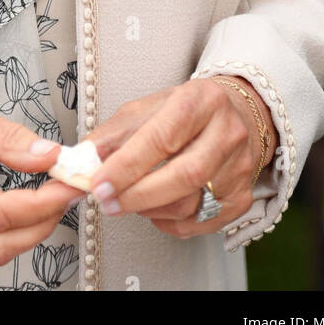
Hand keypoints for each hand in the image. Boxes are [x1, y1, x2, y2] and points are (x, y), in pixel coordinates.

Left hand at [84, 76, 275, 236]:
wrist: (234, 113)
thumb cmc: (184, 111)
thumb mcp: (145, 108)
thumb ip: (111, 135)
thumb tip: (80, 165)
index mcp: (199, 100)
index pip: (161, 137)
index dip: (127, 166)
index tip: (98, 184)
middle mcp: (226, 132)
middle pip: (183, 175)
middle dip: (137, 195)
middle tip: (107, 202)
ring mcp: (239, 167)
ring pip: (192, 204)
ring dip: (150, 209)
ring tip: (130, 199)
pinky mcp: (243, 196)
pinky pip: (202, 223)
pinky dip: (170, 223)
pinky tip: (157, 208)